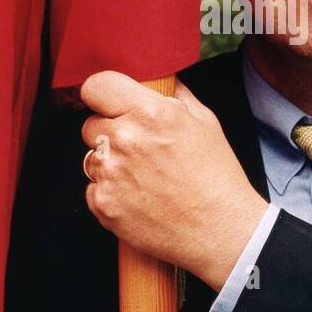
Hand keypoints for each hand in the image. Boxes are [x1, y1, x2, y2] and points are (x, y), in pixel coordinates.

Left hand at [80, 72, 268, 289]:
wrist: (220, 230)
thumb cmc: (217, 177)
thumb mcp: (205, 122)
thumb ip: (176, 96)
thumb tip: (160, 80)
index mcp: (150, 114)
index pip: (97, 86)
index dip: (101, 94)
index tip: (108, 104)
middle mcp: (125, 140)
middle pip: (90, 124)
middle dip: (109, 133)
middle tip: (137, 149)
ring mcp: (110, 174)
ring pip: (91, 157)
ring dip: (110, 164)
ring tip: (143, 178)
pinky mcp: (103, 204)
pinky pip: (93, 189)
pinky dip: (110, 194)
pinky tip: (138, 199)